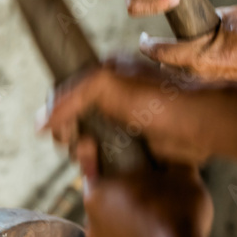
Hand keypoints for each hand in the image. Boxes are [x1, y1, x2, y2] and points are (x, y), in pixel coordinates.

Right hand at [40, 56, 214, 164]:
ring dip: (80, 149)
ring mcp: (122, 119)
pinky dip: (95, 160)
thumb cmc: (156, 99)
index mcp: (107, 72)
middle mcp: (114, 94)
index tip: (52, 131)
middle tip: (70, 144)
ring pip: (87, 137)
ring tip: (86, 154)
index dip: (55, 111)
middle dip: (67, 133)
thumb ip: (70, 96)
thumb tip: (41, 122)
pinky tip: (96, 164)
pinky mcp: (132, 142)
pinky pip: (104, 152)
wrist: (195, 125)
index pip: (67, 91)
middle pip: (74, 117)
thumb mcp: (104, 84)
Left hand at [76, 137, 212, 236]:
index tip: (96, 148)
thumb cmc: (177, 216)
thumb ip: (172, 156)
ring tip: (154, 220)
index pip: (91, 168)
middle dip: (120, 194)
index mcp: (99, 192)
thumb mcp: (183, 175)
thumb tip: (171, 148)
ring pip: (112, 229)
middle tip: (147, 191)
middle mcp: (92, 222)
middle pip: (103, 200)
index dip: (97, 158)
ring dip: (127, 223)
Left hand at [140, 5, 236, 83]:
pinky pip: (197, 80)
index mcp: (194, 56)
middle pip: (165, 66)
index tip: (143, 38)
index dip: (146, 44)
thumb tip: (206, 18)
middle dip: (161, 55)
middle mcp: (195, 75)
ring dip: (177, 64)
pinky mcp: (217, 89)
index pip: (157, 52)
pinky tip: (201, 61)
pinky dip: (194, 71)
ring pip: (180, 76)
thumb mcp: (231, 17)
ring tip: (181, 51)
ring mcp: (206, 84)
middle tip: (161, 43)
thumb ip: (212, 18)